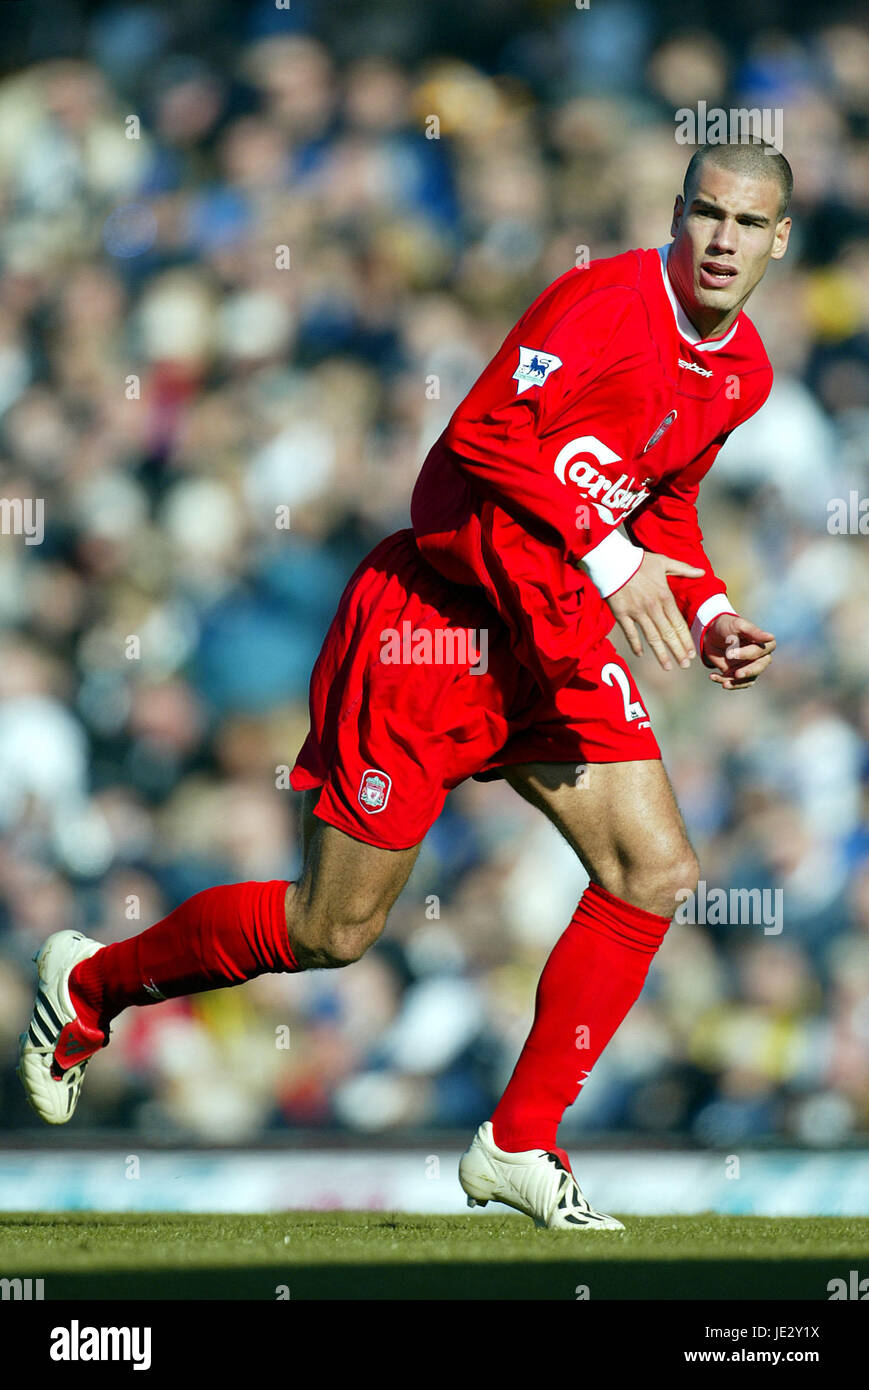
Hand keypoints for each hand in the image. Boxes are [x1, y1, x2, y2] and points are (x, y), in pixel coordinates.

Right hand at [607, 551, 704, 669]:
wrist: (613, 561)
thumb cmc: (639, 561)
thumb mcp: (664, 561)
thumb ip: (684, 569)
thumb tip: (702, 573)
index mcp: (665, 597)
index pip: (679, 624)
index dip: (686, 640)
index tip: (692, 653)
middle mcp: (653, 608)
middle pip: (668, 634)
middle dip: (678, 651)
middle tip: (685, 665)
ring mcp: (637, 612)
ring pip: (652, 637)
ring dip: (661, 654)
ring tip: (668, 666)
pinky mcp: (621, 614)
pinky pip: (630, 633)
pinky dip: (636, 644)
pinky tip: (641, 654)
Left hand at [703, 613, 775, 689]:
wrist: (711, 634)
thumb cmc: (728, 626)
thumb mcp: (738, 625)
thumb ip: (753, 632)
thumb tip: (771, 637)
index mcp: (763, 644)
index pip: (761, 652)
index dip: (747, 654)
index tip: (730, 653)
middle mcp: (759, 657)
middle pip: (759, 668)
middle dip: (748, 672)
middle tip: (736, 674)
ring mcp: (749, 667)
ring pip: (748, 679)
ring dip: (736, 683)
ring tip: (724, 684)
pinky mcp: (737, 674)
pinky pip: (734, 683)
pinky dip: (723, 681)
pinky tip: (713, 676)